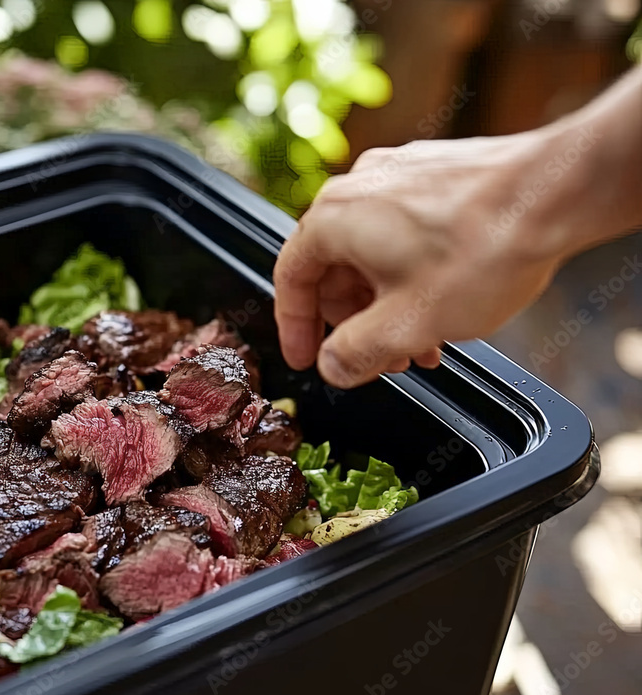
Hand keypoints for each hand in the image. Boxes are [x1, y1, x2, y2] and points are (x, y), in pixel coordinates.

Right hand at [273, 132, 570, 387]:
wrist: (559, 194)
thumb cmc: (483, 251)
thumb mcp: (406, 326)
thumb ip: (355, 354)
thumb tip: (333, 366)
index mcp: (333, 219)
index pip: (290, 280)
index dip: (295, 328)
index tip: (305, 357)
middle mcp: (358, 187)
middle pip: (333, 269)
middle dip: (356, 323)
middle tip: (382, 359)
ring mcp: (398, 174)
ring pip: (372, 252)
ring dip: (388, 303)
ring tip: (424, 341)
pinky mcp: (433, 174)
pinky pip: (404, 231)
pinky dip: (411, 273)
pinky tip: (444, 304)